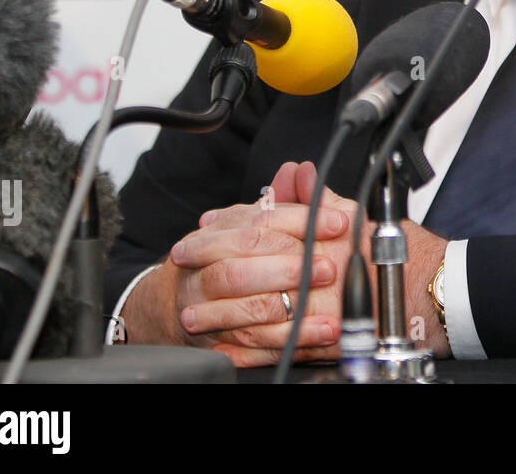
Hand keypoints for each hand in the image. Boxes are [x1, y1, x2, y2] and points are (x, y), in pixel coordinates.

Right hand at [121, 161, 356, 364]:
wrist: (178, 302)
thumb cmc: (225, 256)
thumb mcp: (250, 222)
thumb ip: (280, 201)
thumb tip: (300, 171)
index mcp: (219, 233)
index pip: (261, 223)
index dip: (302, 222)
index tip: (337, 223)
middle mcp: (209, 268)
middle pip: (244, 267)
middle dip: (288, 269)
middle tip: (327, 268)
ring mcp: (209, 307)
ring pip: (247, 308)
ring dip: (289, 307)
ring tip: (327, 308)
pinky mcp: (220, 339)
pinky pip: (257, 344)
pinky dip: (291, 339)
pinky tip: (320, 332)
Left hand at [214, 161, 453, 365]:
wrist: (421, 292)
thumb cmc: (390, 254)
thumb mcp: (352, 215)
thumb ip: (319, 196)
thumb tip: (296, 172)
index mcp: (313, 240)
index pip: (255, 232)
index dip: (221, 233)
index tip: (197, 234)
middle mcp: (309, 274)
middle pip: (245, 274)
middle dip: (209, 273)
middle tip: (183, 270)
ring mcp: (312, 309)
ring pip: (253, 314)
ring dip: (219, 315)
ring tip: (194, 317)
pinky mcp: (318, 340)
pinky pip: (273, 347)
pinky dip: (246, 351)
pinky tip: (225, 348)